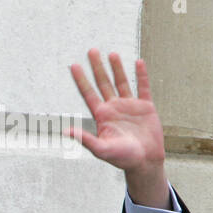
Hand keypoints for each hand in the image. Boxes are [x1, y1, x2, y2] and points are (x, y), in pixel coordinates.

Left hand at [68, 49, 168, 207]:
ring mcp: (129, 106)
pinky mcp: (145, 107)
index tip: (73, 65)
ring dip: (117, 68)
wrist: (144, 161)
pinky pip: (143, 87)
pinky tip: (138, 62)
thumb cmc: (122, 158)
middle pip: (103, 83)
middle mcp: (113, 107)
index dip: (81, 79)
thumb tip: (66, 131)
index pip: (88, 93)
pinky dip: (141, 75)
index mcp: (101, 116)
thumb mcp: (101, 149)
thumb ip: (85, 139)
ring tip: (111, 54)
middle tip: (91, 50)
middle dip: (97, 67)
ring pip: (121, 82)